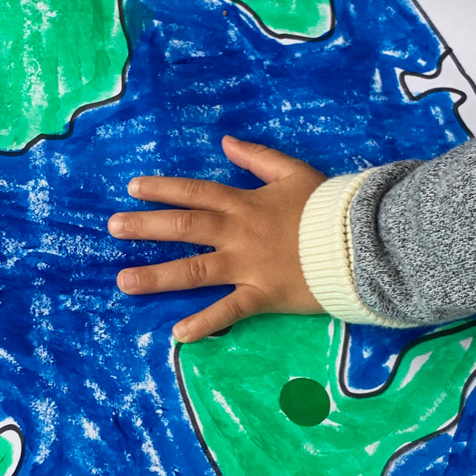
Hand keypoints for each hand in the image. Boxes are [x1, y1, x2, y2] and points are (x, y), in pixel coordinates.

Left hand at [107, 136, 326, 341]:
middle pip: (183, 227)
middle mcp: (238, 232)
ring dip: (157, 275)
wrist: (363, 239)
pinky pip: (229, 310)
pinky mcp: (264, 294)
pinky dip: (204, 323)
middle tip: (112, 227)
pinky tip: (178, 333)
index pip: (194, 192)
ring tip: (124, 281)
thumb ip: (258, 157)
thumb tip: (226, 141)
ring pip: (195, 270)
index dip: (162, 189)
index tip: (132, 188)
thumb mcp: (294, 171)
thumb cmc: (330, 206)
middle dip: (145, 227)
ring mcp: (248, 265)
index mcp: (244, 202)